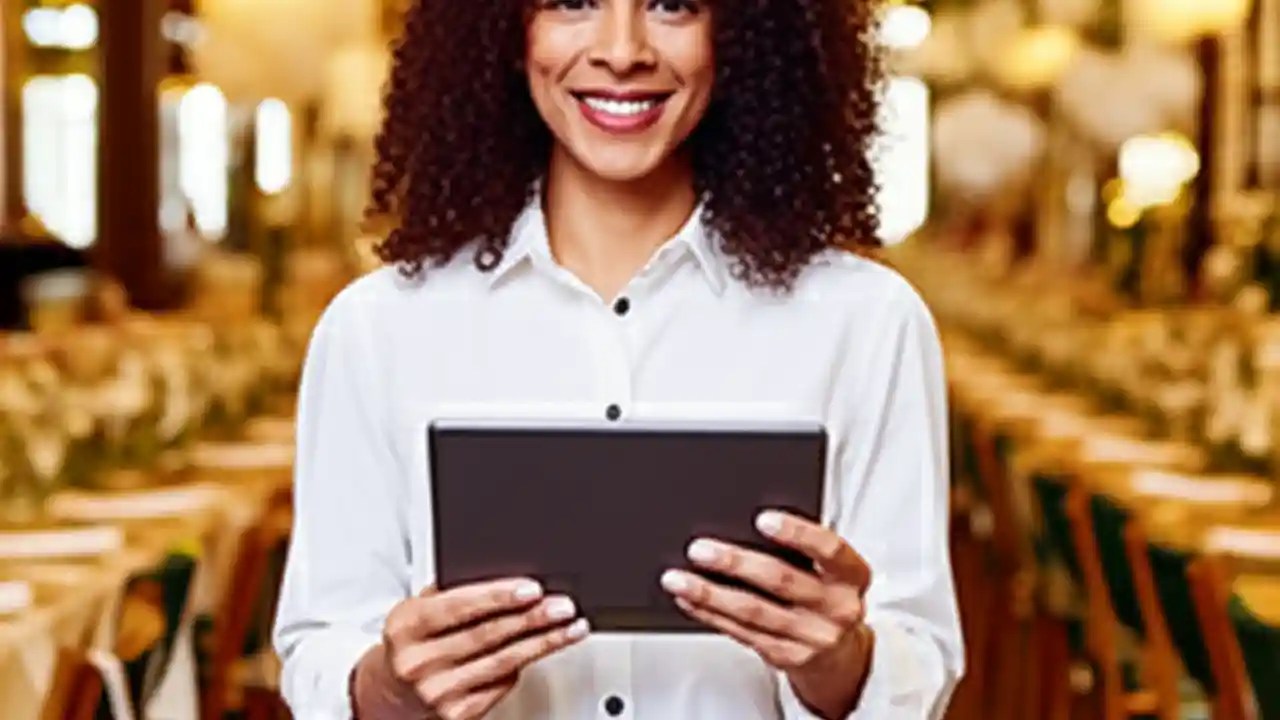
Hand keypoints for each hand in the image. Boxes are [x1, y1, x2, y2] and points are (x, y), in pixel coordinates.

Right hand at [354, 578, 588, 719]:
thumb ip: (451, 593)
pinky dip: (524, 665)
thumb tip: (506, 579)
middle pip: (488, 635)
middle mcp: (420, 662)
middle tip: (563, 606)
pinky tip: (541, 649)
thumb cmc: (413, 642)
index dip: (499, 597)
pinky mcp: (458, 714)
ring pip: (503, 662)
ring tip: (570, 628)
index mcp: (407, 626)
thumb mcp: (418, 610)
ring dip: (543, 643)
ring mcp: (439, 692)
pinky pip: (502, 683)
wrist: (390, 691)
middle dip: (532, 619)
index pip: (459, 607)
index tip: (532, 589)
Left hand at [660, 511, 873, 717]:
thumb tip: (742, 524)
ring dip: (710, 594)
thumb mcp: (830, 570)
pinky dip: (711, 614)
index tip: (763, 519)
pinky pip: (742, 633)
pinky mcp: (787, 657)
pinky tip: (690, 600)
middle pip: (782, 581)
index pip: (829, 549)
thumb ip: (802, 550)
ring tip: (678, 578)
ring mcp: (812, 637)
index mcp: (852, 576)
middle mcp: (837, 608)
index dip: (797, 533)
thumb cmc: (826, 595)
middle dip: (735, 564)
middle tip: (699, 549)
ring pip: (754, 612)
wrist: (841, 655)